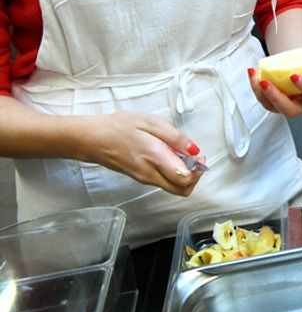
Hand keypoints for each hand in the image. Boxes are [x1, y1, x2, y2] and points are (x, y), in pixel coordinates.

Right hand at [81, 111, 201, 195]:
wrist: (91, 139)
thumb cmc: (118, 127)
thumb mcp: (150, 122)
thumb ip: (174, 137)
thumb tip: (194, 149)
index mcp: (154, 158)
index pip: (184, 179)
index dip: (198, 170)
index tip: (199, 157)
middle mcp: (149, 174)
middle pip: (181, 189)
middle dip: (194, 176)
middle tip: (195, 158)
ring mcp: (144, 178)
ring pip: (172, 187)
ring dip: (184, 174)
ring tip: (180, 153)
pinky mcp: (140, 177)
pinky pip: (163, 181)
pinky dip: (172, 172)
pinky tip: (168, 155)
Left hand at [248, 50, 301, 117]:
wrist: (297, 64)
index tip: (293, 75)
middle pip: (290, 109)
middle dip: (276, 97)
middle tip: (266, 82)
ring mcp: (286, 106)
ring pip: (272, 106)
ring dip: (261, 93)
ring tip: (255, 75)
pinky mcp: (273, 103)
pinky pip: (263, 99)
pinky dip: (255, 87)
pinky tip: (253, 73)